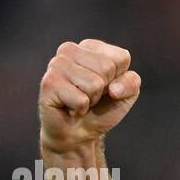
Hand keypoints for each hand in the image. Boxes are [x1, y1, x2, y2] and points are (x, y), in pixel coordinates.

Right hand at [39, 39, 140, 154]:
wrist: (78, 133)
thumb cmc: (101, 109)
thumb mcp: (126, 94)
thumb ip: (131, 82)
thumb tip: (113, 89)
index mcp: (90, 47)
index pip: (121, 58)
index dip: (120, 80)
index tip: (107, 88)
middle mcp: (70, 50)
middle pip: (107, 68)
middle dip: (105, 90)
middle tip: (91, 97)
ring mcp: (56, 64)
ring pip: (94, 84)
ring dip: (92, 100)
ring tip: (80, 101)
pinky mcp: (48, 83)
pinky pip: (81, 99)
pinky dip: (80, 109)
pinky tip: (69, 107)